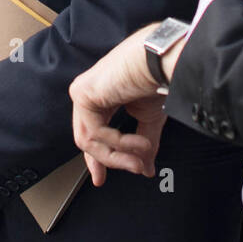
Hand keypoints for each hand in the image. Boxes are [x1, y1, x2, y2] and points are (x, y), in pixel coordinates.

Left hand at [70, 25, 171, 187]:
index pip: (91, 133)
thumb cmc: (156, 79)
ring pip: (88, 140)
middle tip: (134, 169)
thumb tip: (145, 169)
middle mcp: (89, 94)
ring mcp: (83, 92)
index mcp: (103, 97)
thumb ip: (142, 146)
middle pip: (86, 138)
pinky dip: (118, 143)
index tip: (100, 179)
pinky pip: (94, 132)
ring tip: (141, 158)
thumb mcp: (149, 120)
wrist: (160, 62)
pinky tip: (137, 142)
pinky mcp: (81, 94)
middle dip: (107, 161)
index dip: (97, 158)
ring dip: (118, 155)